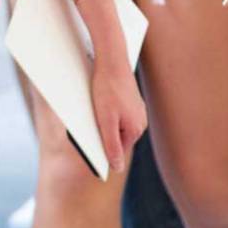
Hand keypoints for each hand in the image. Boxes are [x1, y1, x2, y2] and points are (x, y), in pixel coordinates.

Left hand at [89, 58, 147, 174]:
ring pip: (116, 124)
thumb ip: (111, 145)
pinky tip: (97, 102)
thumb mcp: (106, 120)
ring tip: (92, 111)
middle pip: (117, 137)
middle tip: (87, 126)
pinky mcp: (130, 100)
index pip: (118, 150)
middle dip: (102, 134)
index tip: (88, 152)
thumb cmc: (107, 89)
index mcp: (136, 129)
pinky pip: (116, 112)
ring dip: (103, 122)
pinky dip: (106, 111)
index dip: (102, 151)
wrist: (112, 59)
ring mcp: (136, 110)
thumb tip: (117, 167)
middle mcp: (140, 121)